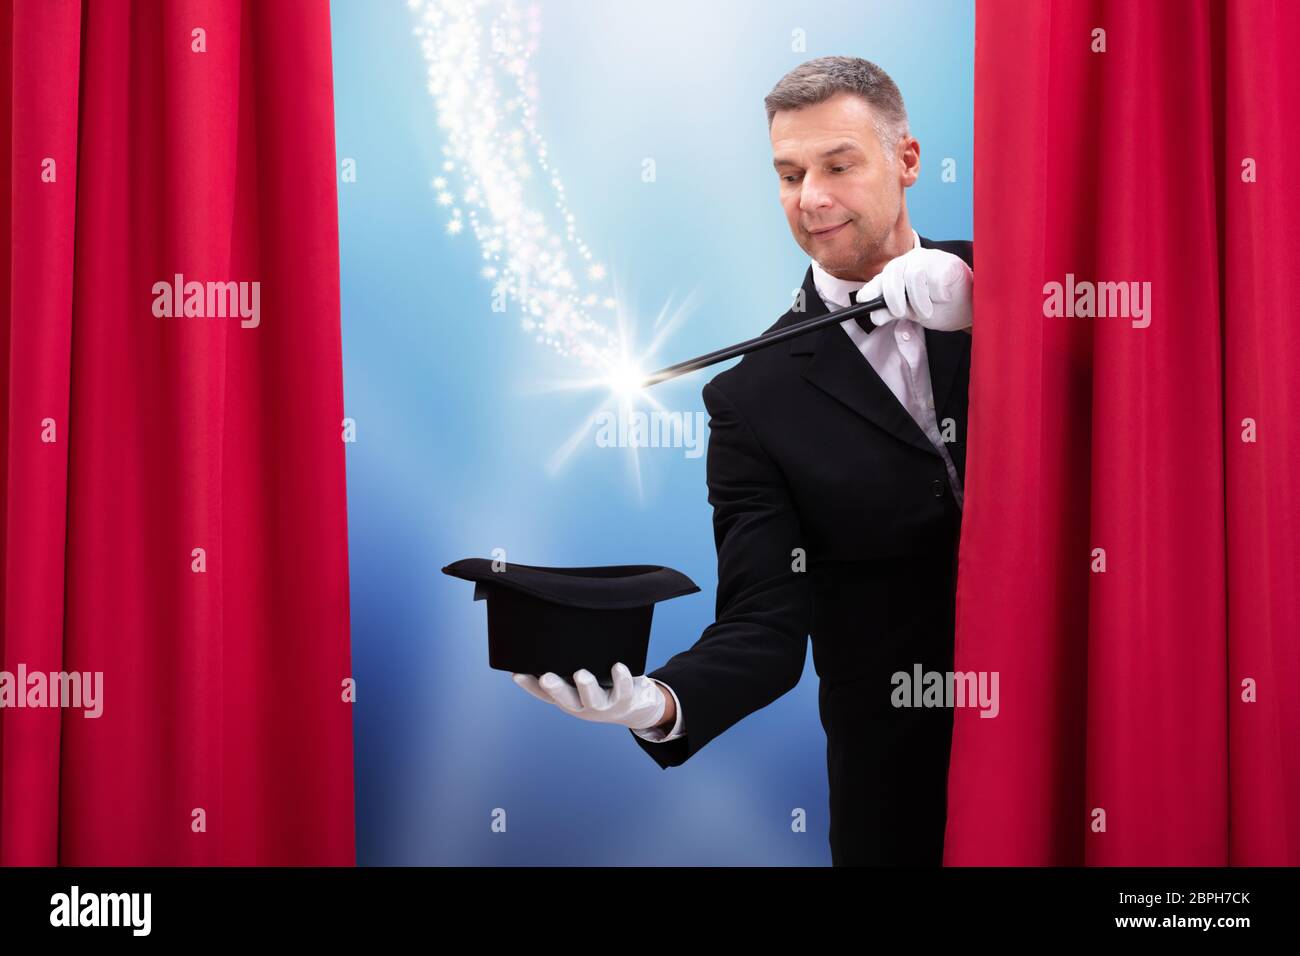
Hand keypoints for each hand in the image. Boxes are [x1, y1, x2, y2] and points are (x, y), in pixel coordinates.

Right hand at [512, 662, 667, 730]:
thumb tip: (555, 626)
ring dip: (587, 687)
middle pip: (566, 699)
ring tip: (581, 674)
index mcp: (568, 698)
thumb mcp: (585, 678)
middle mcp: (582, 705)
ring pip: (593, 699)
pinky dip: (621, 679)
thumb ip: (571, 660)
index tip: (516, 673)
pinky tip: (619, 666)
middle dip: (556, 688)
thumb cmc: (605, 686)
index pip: (545, 694)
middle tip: (546, 677)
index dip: (530, 686)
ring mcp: (603, 706)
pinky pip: (623, 691)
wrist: (636, 708)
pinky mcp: (625, 702)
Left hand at [854, 246, 972, 331]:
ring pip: (914, 276)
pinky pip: (936, 279)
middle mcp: (913, 260)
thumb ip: (892, 311)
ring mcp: (932, 259)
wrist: (970, 307)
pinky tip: (944, 297)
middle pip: (894, 273)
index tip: (862, 300)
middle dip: (894, 298)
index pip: (882, 277)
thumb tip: (874, 315)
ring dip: (919, 300)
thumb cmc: (939, 306)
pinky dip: (938, 295)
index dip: (872, 288)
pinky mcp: (950, 263)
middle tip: (904, 313)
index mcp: (901, 271)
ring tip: (928, 310)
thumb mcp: (911, 312)